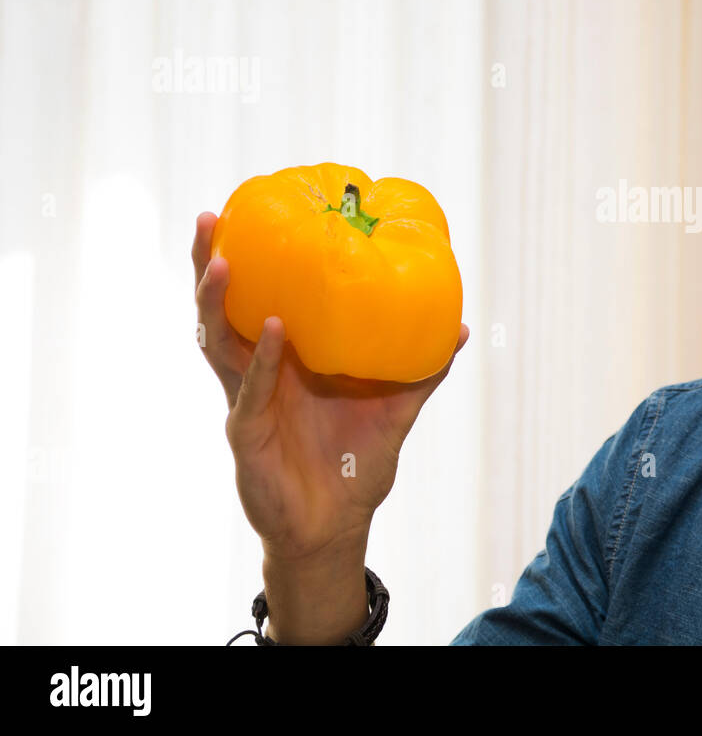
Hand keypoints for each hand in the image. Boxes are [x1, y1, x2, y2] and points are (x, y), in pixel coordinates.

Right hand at [192, 211, 468, 562]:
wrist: (335, 526)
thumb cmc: (355, 464)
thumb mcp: (394, 406)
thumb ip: (421, 368)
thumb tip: (458, 328)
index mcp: (284, 359)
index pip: (255, 299)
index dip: (246, 259)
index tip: (244, 210)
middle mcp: (257, 373)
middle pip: (220, 310)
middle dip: (209, 263)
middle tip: (208, 218)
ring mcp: (246, 401)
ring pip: (217, 343)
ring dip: (217, 300)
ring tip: (223, 260)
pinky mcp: (246, 433)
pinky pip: (252, 390)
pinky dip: (263, 361)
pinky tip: (273, 331)